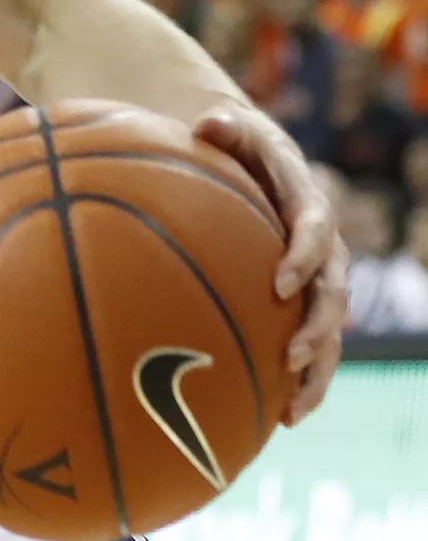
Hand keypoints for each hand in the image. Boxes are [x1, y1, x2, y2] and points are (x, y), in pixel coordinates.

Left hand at [194, 104, 347, 423]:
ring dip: (317, 369)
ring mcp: (317, 279)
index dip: (305, 255)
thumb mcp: (229, 129)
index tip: (280, 284)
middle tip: (291, 354)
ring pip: (331, 331)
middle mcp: (323, 246)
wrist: (253, 159)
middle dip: (318, 327)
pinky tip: (281, 416)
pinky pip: (312, 346)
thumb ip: (223, 129)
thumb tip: (208, 124)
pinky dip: (302, 380)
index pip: (315, 228)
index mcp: (305, 201)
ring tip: (294, 408)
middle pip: (333, 292)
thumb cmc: (233, 145)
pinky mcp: (304, 303)